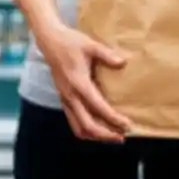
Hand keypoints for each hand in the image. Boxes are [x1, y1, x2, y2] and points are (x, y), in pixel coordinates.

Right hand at [37, 23, 131, 141]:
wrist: (50, 41)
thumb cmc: (71, 42)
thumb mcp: (91, 45)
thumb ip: (107, 55)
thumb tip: (122, 63)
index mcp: (78, 84)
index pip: (98, 108)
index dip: (113, 119)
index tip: (127, 125)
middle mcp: (70, 96)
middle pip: (87, 126)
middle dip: (105, 135)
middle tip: (122, 136)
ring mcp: (65, 100)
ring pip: (78, 128)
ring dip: (95, 136)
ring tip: (112, 136)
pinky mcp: (64, 99)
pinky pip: (74, 122)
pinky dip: (87, 130)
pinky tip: (99, 128)